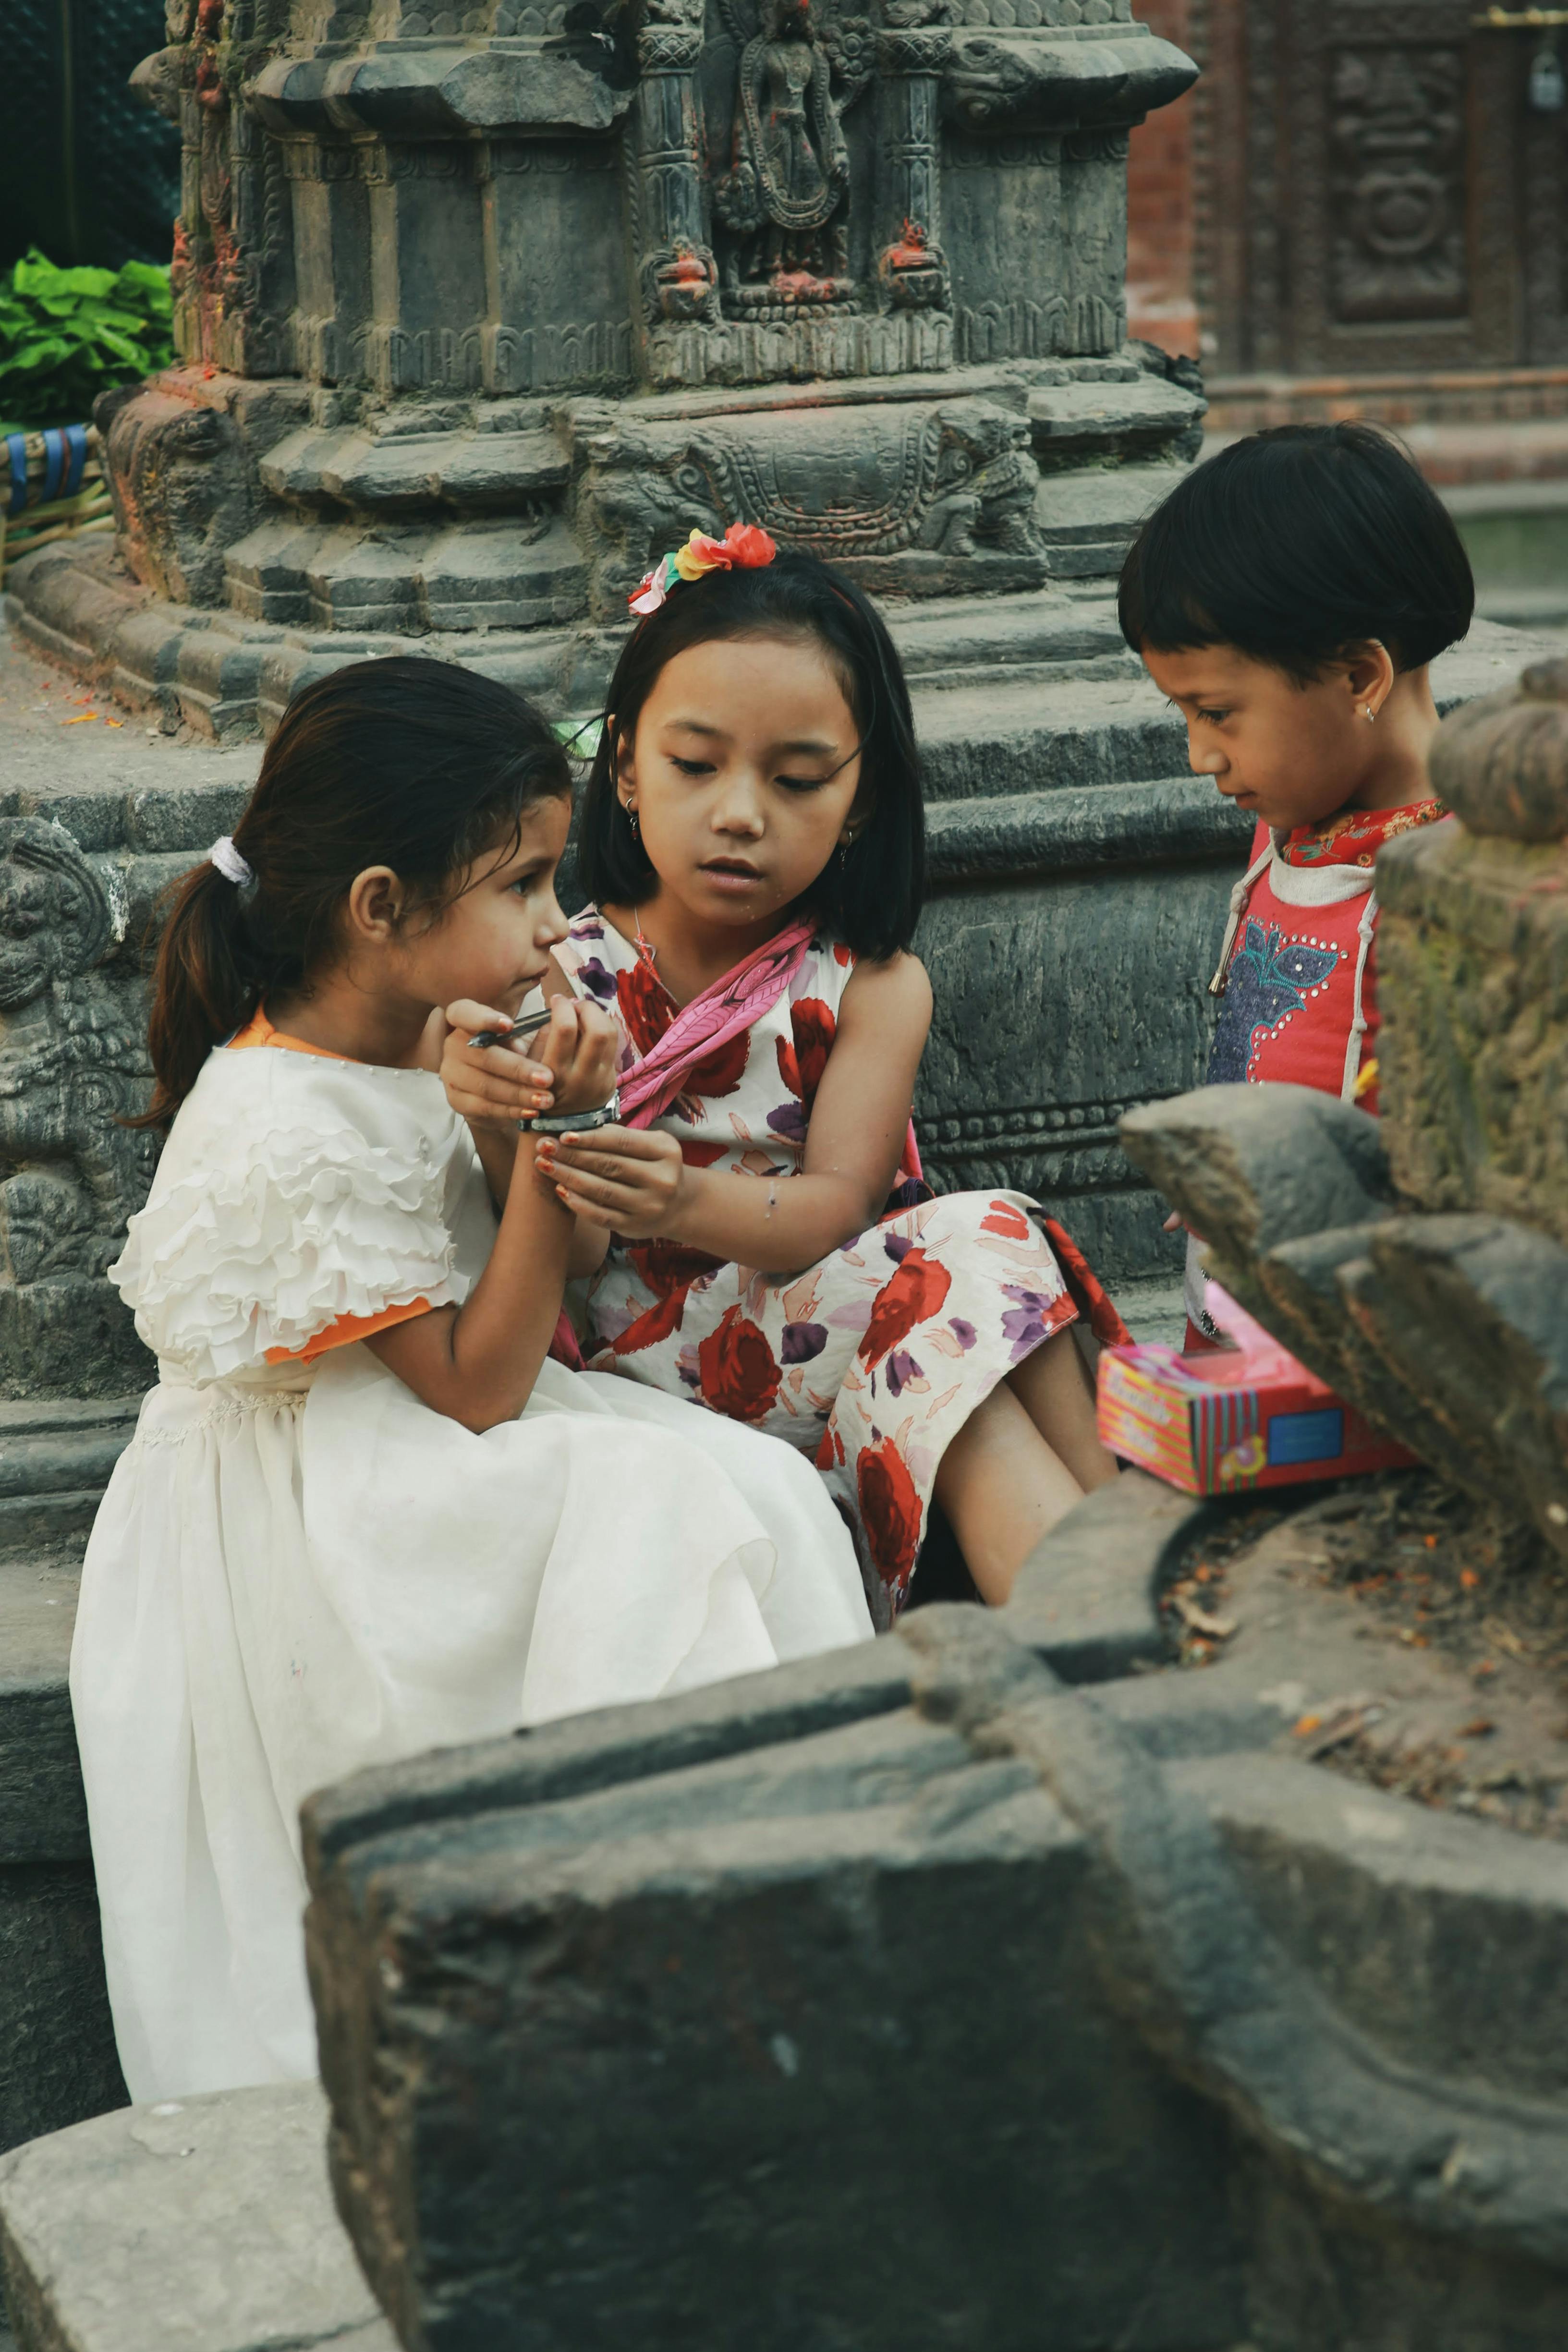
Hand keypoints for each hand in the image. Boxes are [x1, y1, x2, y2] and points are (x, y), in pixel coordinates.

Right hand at [441, 1000, 555, 1132]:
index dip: (483, 1018)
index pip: (463, 1012)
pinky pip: (484, 1106)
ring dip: (518, 1094)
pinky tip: (531, 1112)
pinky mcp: (456, 1100)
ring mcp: (451, 1074)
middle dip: (518, 1069)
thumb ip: (534, 1031)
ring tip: (545, 1099)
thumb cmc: (512, 1053)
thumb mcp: (522, 1039)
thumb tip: (560, 1021)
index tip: (510, 1025)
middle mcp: (452, 1044)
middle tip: (548, 1078)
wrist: (497, 1091)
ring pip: (485, 1085)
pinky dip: (510, 1110)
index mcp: (464, 1019)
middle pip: (483, 1055)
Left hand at [535, 1125, 686, 1235]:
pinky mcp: (635, 1226)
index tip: (562, 1134)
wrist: (678, 1205)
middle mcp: (662, 1180)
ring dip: (568, 1176)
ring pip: (601, 1190)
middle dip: (572, 1155)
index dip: (590, 1138)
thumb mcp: (649, 1146)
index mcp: (666, 1151)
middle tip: (543, 1147)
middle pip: (609, 1165)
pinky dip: (578, 1203)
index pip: (622, 1142)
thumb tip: (574, 1129)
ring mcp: (649, 1206)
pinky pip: (601, 1215)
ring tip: (544, 1165)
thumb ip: (619, 1137)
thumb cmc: (653, 1166)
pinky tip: (561, 1190)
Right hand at [537, 996, 620, 1114]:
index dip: (562, 1006)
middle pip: (598, 1030)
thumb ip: (543, 1037)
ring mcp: (600, 1080)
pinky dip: (603, 1030)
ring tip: (584, 1013)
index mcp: (554, 1073)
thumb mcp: (530, 1066)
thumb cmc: (538, 1090)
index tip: (556, 1000)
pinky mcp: (612, 1081)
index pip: (565, 1029)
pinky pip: (613, 1046)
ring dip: (598, 1016)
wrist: (560, 1128)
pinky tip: (591, 1028)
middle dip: (587, 1008)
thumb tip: (561, 1010)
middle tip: (575, 1005)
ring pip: (611, 1035)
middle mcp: (581, 1077)